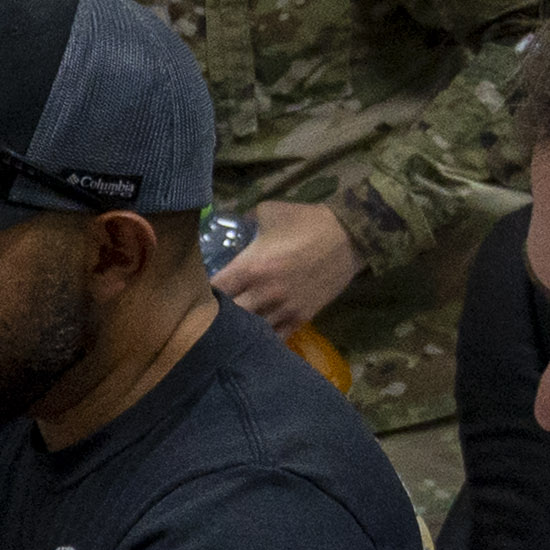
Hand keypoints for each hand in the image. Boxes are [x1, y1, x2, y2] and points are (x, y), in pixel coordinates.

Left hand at [214, 202, 359, 335]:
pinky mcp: (302, 317)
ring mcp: (284, 308)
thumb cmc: (307, 221)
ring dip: (239, 328)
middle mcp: (264, 293)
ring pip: (250, 331)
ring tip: (232, 324)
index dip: (201, 292)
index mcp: (251, 267)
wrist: (351, 236)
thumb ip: (243, 219)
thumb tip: (227, 220)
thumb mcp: (269, 212)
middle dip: (216, 314)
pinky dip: (264, 337)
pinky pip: (276, 337)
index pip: (213, 290)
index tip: (198, 289)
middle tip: (212, 311)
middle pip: (226, 317)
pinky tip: (256, 333)